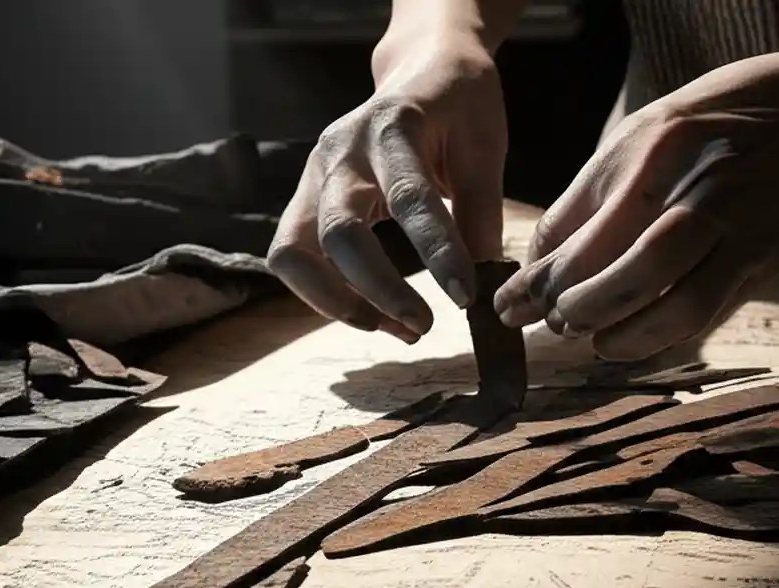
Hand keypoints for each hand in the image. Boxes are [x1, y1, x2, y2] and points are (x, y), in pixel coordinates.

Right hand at [268, 38, 507, 342]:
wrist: (422, 67)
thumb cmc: (459, 106)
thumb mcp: (484, 146)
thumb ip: (481, 212)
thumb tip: (481, 282)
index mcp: (392, 126)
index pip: (409, 197)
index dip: (437, 253)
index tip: (465, 296)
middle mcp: (341, 149)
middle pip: (338, 231)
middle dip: (379, 289)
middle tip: (424, 326)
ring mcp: (313, 174)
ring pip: (296, 251)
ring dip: (339, 302)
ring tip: (394, 328)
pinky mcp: (304, 198)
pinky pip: (293, 257)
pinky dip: (325, 294)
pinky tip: (372, 313)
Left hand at [493, 53, 778, 360]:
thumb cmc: (709, 125)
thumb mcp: (639, 135)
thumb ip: (589, 198)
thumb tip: (537, 262)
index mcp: (659, 152)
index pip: (586, 234)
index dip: (541, 281)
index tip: (510, 306)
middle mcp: (703, 193)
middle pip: (634, 273)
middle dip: (579, 311)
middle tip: (552, 323)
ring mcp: (742, 231)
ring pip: (679, 306)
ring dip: (624, 335)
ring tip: (591, 339)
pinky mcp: (765, 263)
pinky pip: (708, 315)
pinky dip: (663, 338)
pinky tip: (630, 340)